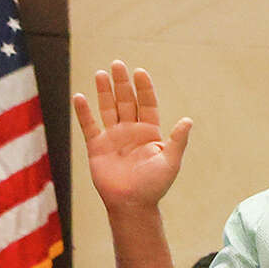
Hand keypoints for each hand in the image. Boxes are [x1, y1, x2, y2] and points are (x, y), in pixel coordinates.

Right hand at [72, 62, 193, 212]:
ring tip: (101, 73)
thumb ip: (178, 140)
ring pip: (108, 108)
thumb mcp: (170, 161)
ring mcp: (113, 137)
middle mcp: (131, 131)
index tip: (139, 71)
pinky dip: (84, 112)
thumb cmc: (154, 185)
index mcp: (150, 133)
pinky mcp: (97, 146)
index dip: (144, 88)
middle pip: (126, 101)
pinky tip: (80, 96)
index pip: (147, 104)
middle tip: (117, 64)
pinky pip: (89, 125)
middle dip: (122, 83)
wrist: (132, 203)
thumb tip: (188, 120)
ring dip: (104, 91)